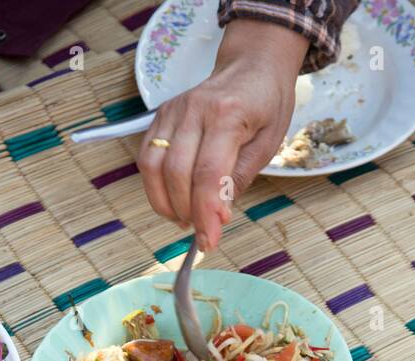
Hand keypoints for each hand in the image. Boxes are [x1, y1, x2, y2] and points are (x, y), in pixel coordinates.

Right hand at [137, 18, 307, 251]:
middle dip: (186, 212)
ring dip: (165, 203)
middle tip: (201, 235)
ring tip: (185, 220)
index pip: (208, 173)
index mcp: (228, 114)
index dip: (205, 212)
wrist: (251, 66)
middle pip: (176, 173)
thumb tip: (216, 216)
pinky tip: (173, 201)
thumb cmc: (266, 104)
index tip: (209, 240)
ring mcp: (173, 111)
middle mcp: (195, 109)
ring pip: (153, 166)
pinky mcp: (160, 116)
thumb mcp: (268, 144)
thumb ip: (238, 179)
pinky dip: (155, 186)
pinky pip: (147, 157)